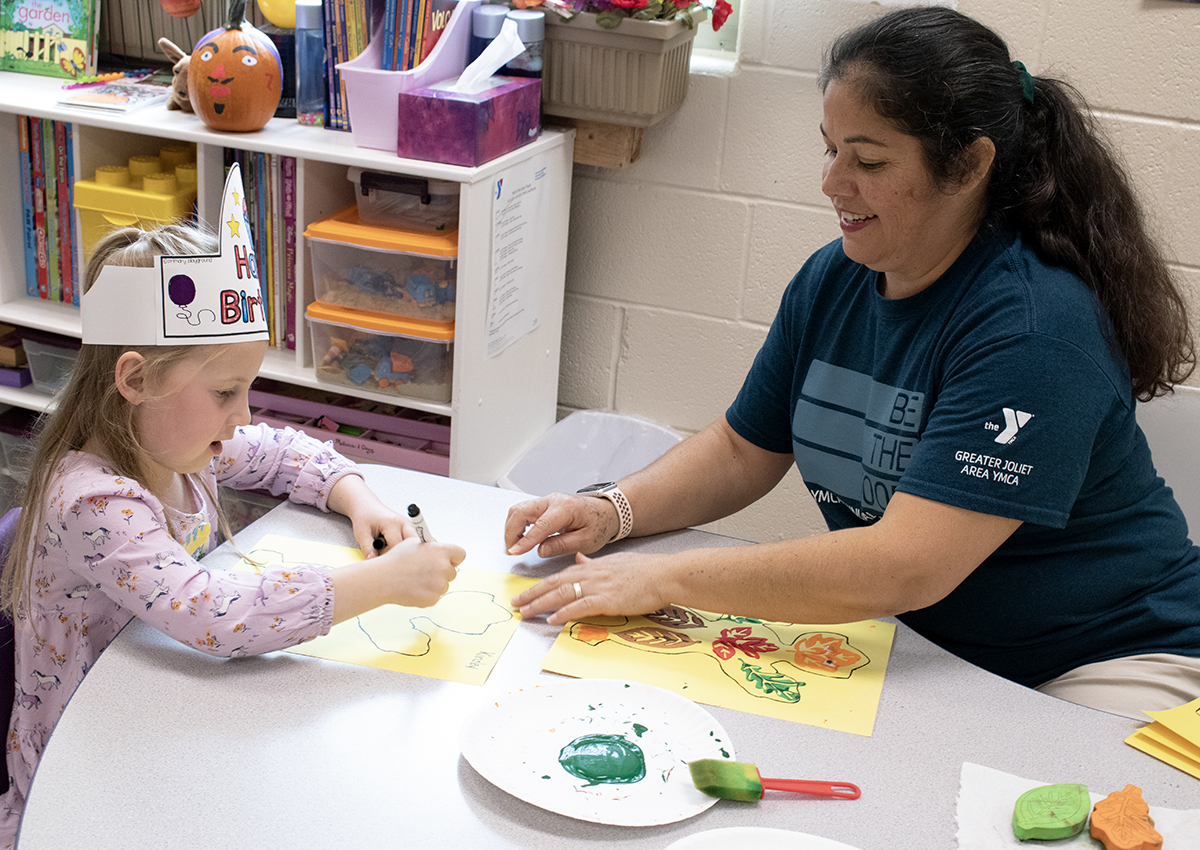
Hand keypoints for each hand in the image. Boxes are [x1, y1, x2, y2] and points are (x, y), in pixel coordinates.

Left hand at [327, 474, 418, 554]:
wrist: (368, 507)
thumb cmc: (364, 518)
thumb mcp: (361, 533)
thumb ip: (367, 548)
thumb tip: (373, 562)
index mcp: (392, 523)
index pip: (397, 546)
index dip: (390, 557)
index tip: (383, 564)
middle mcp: (404, 523)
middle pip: (413, 545)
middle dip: (404, 555)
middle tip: (393, 561)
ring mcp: (409, 525)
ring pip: (416, 544)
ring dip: (408, 551)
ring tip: (396, 554)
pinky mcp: (411, 528)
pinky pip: (415, 542)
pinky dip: (410, 548)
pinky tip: (401, 551)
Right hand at [372, 536, 464, 607]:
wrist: (383, 578)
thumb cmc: (396, 559)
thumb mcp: (414, 542)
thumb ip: (431, 546)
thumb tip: (439, 548)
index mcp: (441, 551)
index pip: (460, 554)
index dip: (453, 557)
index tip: (445, 559)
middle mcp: (444, 567)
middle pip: (452, 572)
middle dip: (441, 572)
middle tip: (424, 571)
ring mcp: (439, 585)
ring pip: (443, 585)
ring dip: (433, 584)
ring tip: (415, 580)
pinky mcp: (433, 598)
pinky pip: (434, 596)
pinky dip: (426, 594)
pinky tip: (413, 588)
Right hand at [504, 493, 619, 557]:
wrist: (606, 512)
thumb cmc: (599, 524)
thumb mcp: (586, 541)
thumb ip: (562, 545)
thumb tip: (540, 550)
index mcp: (565, 508)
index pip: (539, 525)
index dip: (524, 540)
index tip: (514, 552)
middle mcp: (553, 500)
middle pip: (521, 511)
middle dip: (511, 532)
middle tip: (511, 551)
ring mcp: (547, 500)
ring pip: (518, 510)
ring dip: (512, 528)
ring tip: (514, 546)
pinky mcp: (543, 504)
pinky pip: (523, 511)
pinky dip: (516, 524)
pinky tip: (519, 538)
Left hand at [511, 551, 667, 624]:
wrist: (663, 574)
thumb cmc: (644, 571)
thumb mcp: (614, 562)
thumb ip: (594, 563)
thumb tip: (580, 558)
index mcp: (591, 567)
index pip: (559, 576)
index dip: (540, 585)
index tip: (526, 592)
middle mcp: (590, 574)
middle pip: (554, 584)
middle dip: (532, 594)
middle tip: (515, 603)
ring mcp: (598, 586)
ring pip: (562, 594)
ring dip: (541, 603)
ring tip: (525, 612)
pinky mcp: (607, 599)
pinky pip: (581, 606)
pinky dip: (565, 612)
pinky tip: (553, 618)